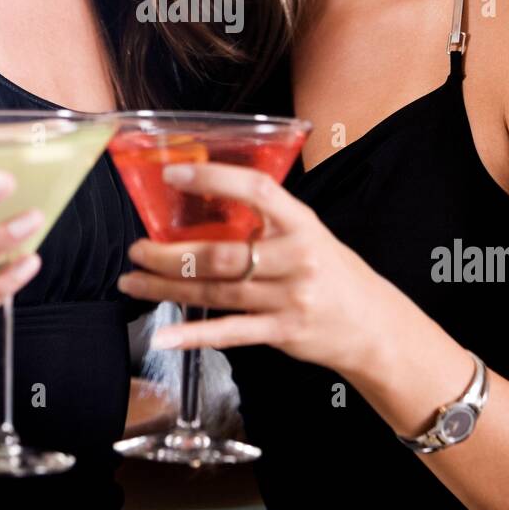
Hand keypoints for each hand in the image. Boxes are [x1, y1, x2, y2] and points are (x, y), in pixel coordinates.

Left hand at [117, 160, 389, 372]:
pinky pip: (230, 332)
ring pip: (216, 292)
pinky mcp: (283, 332)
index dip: (214, 179)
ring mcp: (290, 297)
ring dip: (167, 287)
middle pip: (221, 253)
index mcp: (302, 223)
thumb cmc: (334, 274)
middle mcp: (296, 257)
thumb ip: (266, 224)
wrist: (375, 326)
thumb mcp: (310, 235)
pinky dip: (192, 335)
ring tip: (134, 281)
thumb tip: (205, 208)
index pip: (256, 190)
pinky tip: (164, 335)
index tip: (173, 174)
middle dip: (170, 253)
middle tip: (136, 249)